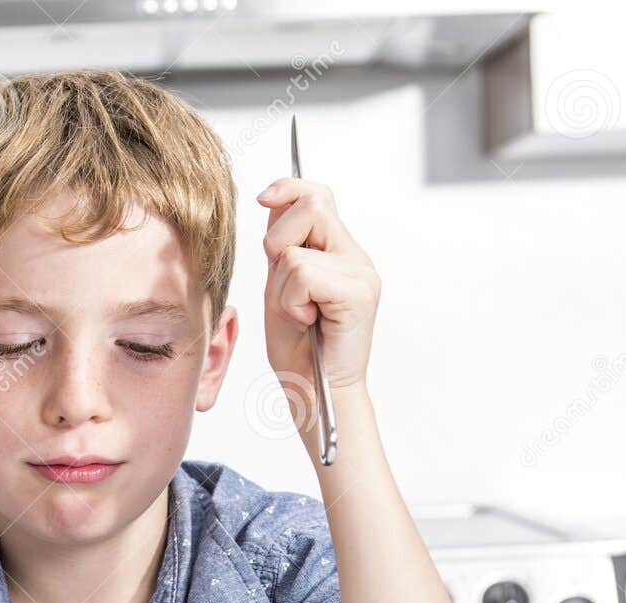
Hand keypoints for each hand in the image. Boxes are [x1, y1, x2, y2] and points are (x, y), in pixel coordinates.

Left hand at [258, 178, 380, 413]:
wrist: (316, 392)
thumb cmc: (299, 349)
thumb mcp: (280, 286)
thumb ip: (282, 246)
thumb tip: (273, 199)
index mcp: (338, 252)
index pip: (317, 194)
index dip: (289, 187)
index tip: (264, 198)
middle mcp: (356, 257)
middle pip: (310, 205)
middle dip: (278, 241)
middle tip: (285, 285)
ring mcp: (361, 273)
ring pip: (298, 247)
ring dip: (282, 283)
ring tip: (299, 311)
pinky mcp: (359, 292)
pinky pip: (302, 273)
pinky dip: (291, 300)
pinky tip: (307, 322)